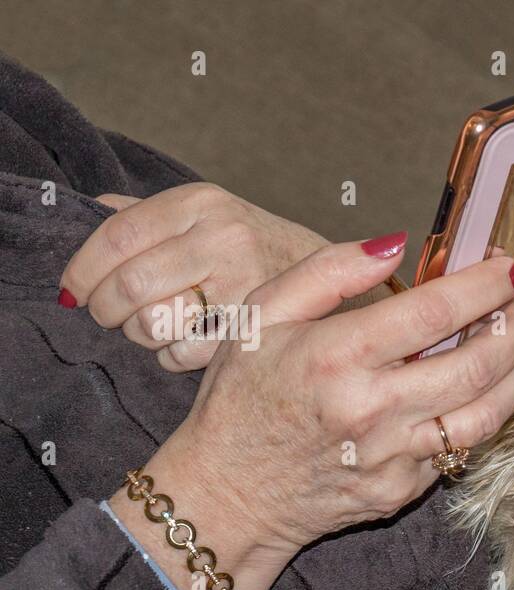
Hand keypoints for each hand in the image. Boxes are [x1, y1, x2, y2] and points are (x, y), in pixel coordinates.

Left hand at [59, 182, 328, 370]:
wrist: (334, 280)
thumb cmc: (258, 251)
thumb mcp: (209, 215)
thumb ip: (150, 213)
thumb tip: (92, 209)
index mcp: (202, 203)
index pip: (117, 235)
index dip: (83, 268)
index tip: (72, 290)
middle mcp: (224, 237)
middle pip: (130, 284)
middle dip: (106, 309)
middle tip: (107, 316)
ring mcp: (244, 284)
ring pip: (154, 322)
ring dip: (140, 334)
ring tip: (151, 328)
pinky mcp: (256, 329)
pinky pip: (183, 353)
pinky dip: (169, 357)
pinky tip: (180, 345)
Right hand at [109, 231, 513, 589]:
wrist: (228, 496)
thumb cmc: (241, 401)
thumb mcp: (261, 317)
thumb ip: (328, 271)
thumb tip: (394, 245)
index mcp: (337, 356)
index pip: (436, 312)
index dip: (485, 285)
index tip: (508, 267)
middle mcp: (372, 410)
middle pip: (477, 363)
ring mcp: (393, 456)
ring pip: (486, 414)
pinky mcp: (403, 490)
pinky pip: (459, 448)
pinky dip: (483, 413)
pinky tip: (487, 386)